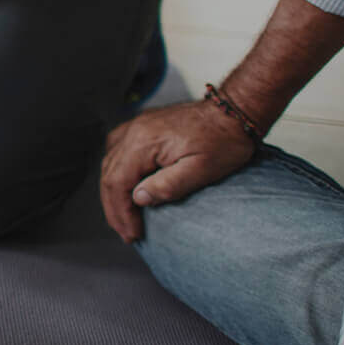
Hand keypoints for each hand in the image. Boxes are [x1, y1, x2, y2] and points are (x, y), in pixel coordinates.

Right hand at [100, 100, 255, 242]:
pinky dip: (116, 172)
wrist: (234, 111)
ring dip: (114, 192)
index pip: (117, 183)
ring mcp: (136, 126)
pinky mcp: (143, 126)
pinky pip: (117, 151)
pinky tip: (123, 184)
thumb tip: (138, 198)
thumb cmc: (224, 139)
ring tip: (123, 215)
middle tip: (126, 232)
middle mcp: (134, 131)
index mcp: (143, 142)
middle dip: (115, 208)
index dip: (121, 213)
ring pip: (110, 164)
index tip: (132, 233)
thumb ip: (167, 186)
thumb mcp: (201, 170)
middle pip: (109, 175)